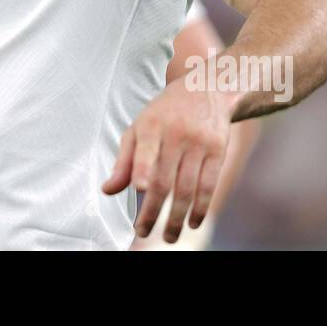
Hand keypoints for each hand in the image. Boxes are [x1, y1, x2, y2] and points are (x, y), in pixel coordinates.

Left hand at [102, 73, 232, 241]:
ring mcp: (199, 143)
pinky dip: (201, 208)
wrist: (205, 89)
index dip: (143, 169)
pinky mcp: (218, 151)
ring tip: (168, 236)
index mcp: (152, 127)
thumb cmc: (165, 114)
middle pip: (166, 178)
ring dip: (177, 217)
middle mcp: (176, 134)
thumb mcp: (139, 128)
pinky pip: (209, 185)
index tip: (139, 190)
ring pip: (188, 187)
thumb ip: (124, 160)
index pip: (147, 151)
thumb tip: (108, 190)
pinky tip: (193, 223)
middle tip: (144, 232)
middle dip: (154, 210)